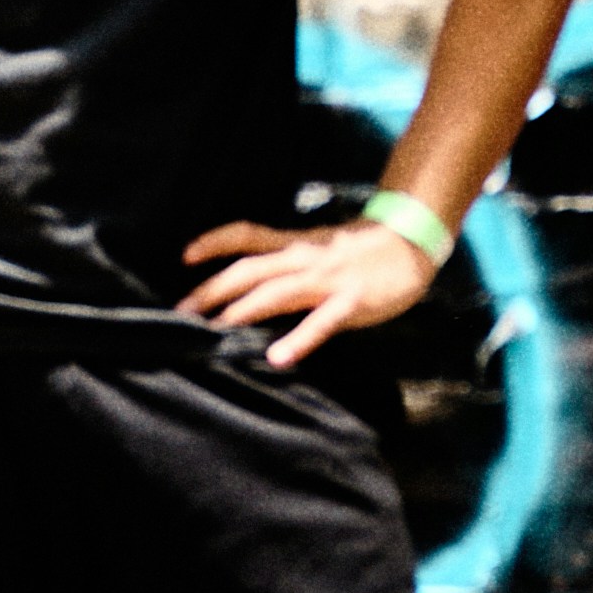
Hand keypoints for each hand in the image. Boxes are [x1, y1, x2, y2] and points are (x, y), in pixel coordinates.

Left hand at [186, 208, 455, 366]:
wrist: (411, 244)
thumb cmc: (358, 251)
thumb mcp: (316, 248)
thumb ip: (285, 261)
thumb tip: (247, 282)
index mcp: (295, 244)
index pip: (247, 235)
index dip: (215, 242)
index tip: (185, 257)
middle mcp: (304, 258)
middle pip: (251, 269)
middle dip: (213, 289)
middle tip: (182, 313)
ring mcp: (327, 279)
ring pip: (277, 291)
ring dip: (243, 310)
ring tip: (214, 330)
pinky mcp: (351, 302)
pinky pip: (321, 322)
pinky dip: (298, 340)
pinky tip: (278, 357)